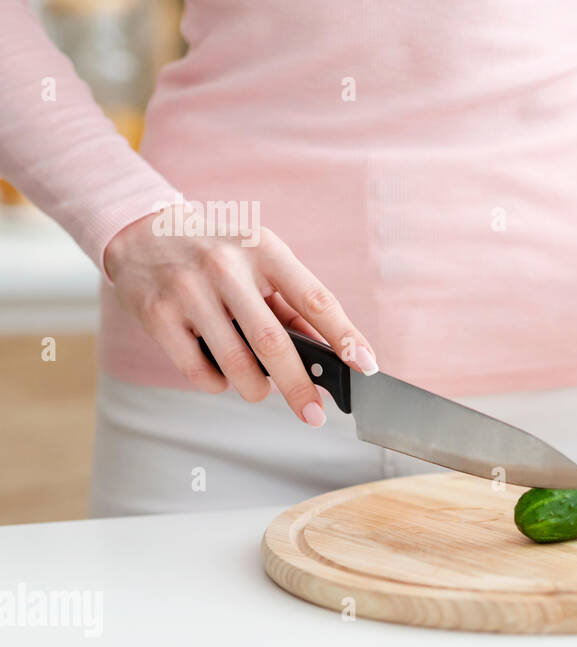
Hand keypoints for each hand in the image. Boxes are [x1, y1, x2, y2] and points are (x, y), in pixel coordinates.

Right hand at [103, 207, 377, 426]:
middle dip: (300, 387)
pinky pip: (198, 371)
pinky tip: (221, 374)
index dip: (344, 336)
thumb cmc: (217, 252)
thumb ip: (290, 302)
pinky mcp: (157, 314)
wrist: (141, 231)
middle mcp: (226, 267)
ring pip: (235, 364)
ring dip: (256, 390)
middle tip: (315, 414)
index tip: (365, 365)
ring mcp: (188, 290)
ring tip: (261, 389)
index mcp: (264, 249)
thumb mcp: (259, 259)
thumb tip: (332, 352)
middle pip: (273, 341)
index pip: (314, 299)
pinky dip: (218, 384)